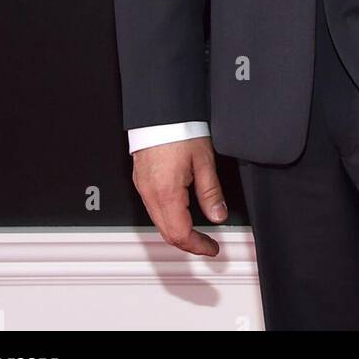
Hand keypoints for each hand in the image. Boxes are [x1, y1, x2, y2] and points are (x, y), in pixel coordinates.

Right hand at [131, 135, 227, 256]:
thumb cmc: (179, 128)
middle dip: (188, 243)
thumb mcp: (203, 160)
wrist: (160, 110)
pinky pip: (153, 207)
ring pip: (158, 222)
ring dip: (177, 231)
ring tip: (197, 232)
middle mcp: (150, 193)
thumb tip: (218, 215)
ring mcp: (143, 187)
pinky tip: (181, 212)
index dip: (198, 246)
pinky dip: (168, 217)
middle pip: (167, 233)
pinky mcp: (141, 179)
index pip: (180, 234)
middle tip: (207, 244)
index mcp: (167, 193)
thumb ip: (211, 191)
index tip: (212, 248)